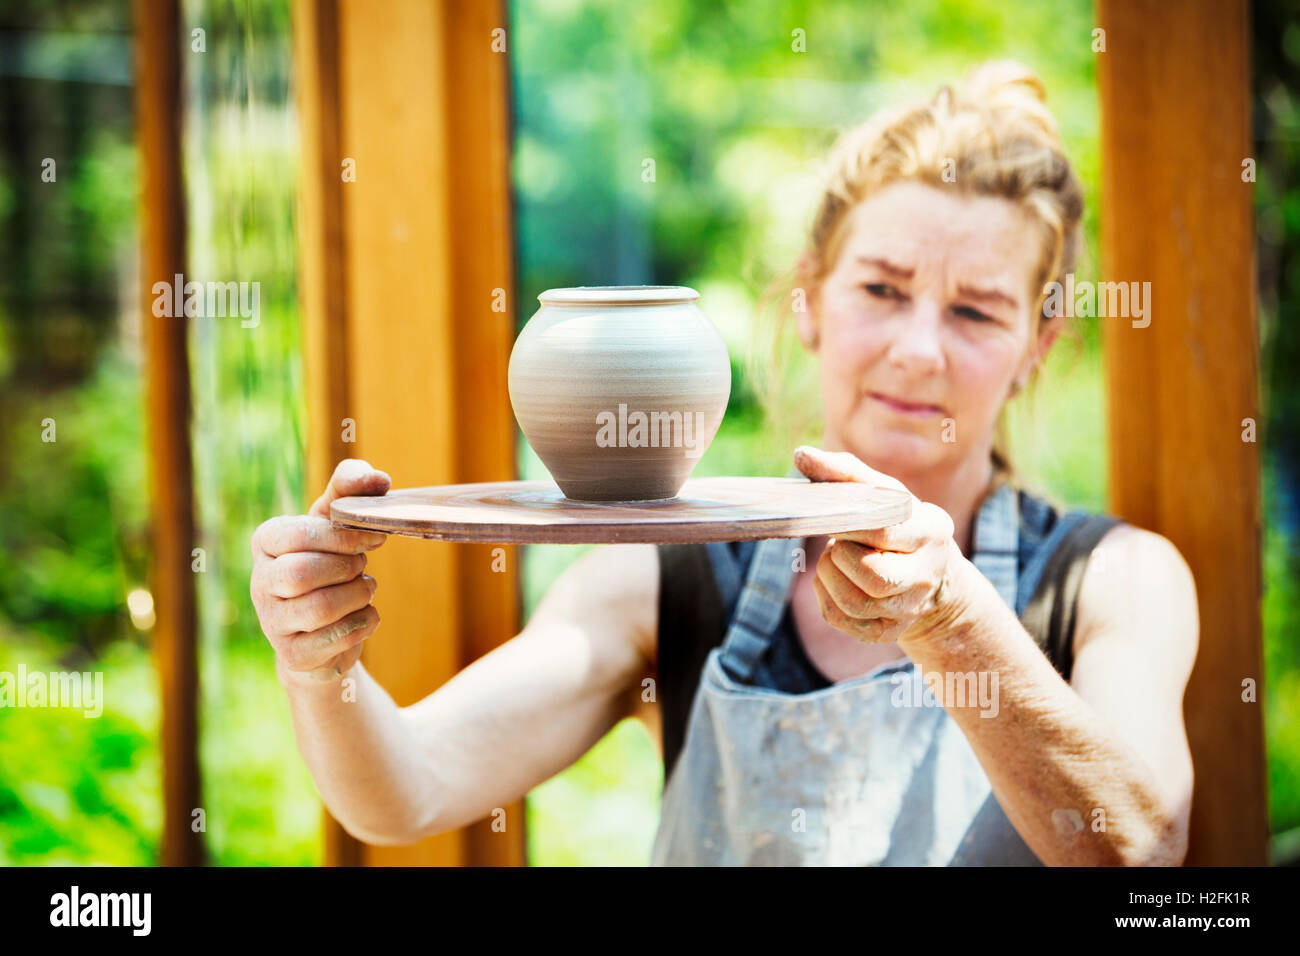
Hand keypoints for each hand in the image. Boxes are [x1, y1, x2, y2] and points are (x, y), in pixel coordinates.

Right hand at [250, 459, 391, 686]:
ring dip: (358, 595)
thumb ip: (352, 490)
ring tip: (366, 588)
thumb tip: (376, 477)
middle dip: (347, 568)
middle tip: (363, 566)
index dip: (343, 536)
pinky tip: (365, 615)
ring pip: (318, 609)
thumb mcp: (337, 522)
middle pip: (301, 574)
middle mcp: (260, 582)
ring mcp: (272, 623)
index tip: (376, 538)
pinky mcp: (293, 656)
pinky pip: (333, 640)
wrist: (326, 628)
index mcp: (266, 542)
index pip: (297, 534)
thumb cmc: (331, 563)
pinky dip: (362, 624)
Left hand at [795, 445, 965, 646]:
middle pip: (874, 577)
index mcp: (933, 530)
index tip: (834, 520)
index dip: (849, 528)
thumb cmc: (897, 521)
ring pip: (854, 603)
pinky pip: (844, 622)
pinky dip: (825, 599)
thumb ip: (843, 471)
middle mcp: (927, 574)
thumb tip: (801, 454)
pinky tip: (832, 581)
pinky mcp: (888, 631)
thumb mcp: (881, 491)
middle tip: (837, 543)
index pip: (884, 533)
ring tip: (835, 559)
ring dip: (829, 578)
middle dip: (840, 558)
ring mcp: (909, 608)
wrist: (930, 573)